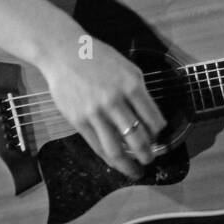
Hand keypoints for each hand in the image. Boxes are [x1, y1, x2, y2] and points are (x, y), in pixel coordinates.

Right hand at [40, 36, 167, 178]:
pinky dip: (109, 158)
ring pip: (117, 149)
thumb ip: (139, 92)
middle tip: (150, 159)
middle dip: (147, 154)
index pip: (153, 119)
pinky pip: (97, 146)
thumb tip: (150, 119)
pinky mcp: (79, 120)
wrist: (64, 52)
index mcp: (132, 85)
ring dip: (129, 164)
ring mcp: (95, 112)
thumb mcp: (127, 68)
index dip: (159, 133)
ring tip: (135, 170)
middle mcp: (115, 100)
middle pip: (138, 138)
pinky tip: (116, 162)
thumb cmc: (98, 58)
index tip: (158, 137)